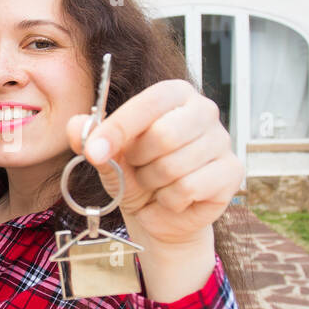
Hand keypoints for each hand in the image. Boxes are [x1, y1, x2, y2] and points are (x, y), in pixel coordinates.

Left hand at [64, 79, 244, 250]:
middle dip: (140, 163)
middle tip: (139, 170)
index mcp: (173, 94)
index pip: (148, 103)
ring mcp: (222, 140)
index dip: (118, 128)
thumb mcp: (107, 157)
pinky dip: (171, 200)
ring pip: (175, 167)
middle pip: (164, 135)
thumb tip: (76, 126)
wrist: (160, 214)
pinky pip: (190, 188)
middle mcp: (204, 110)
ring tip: (157, 183)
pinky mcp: (232, 171)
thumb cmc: (135, 176)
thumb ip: (90, 139)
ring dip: (154, 184)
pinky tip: (175, 197)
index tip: (94, 152)